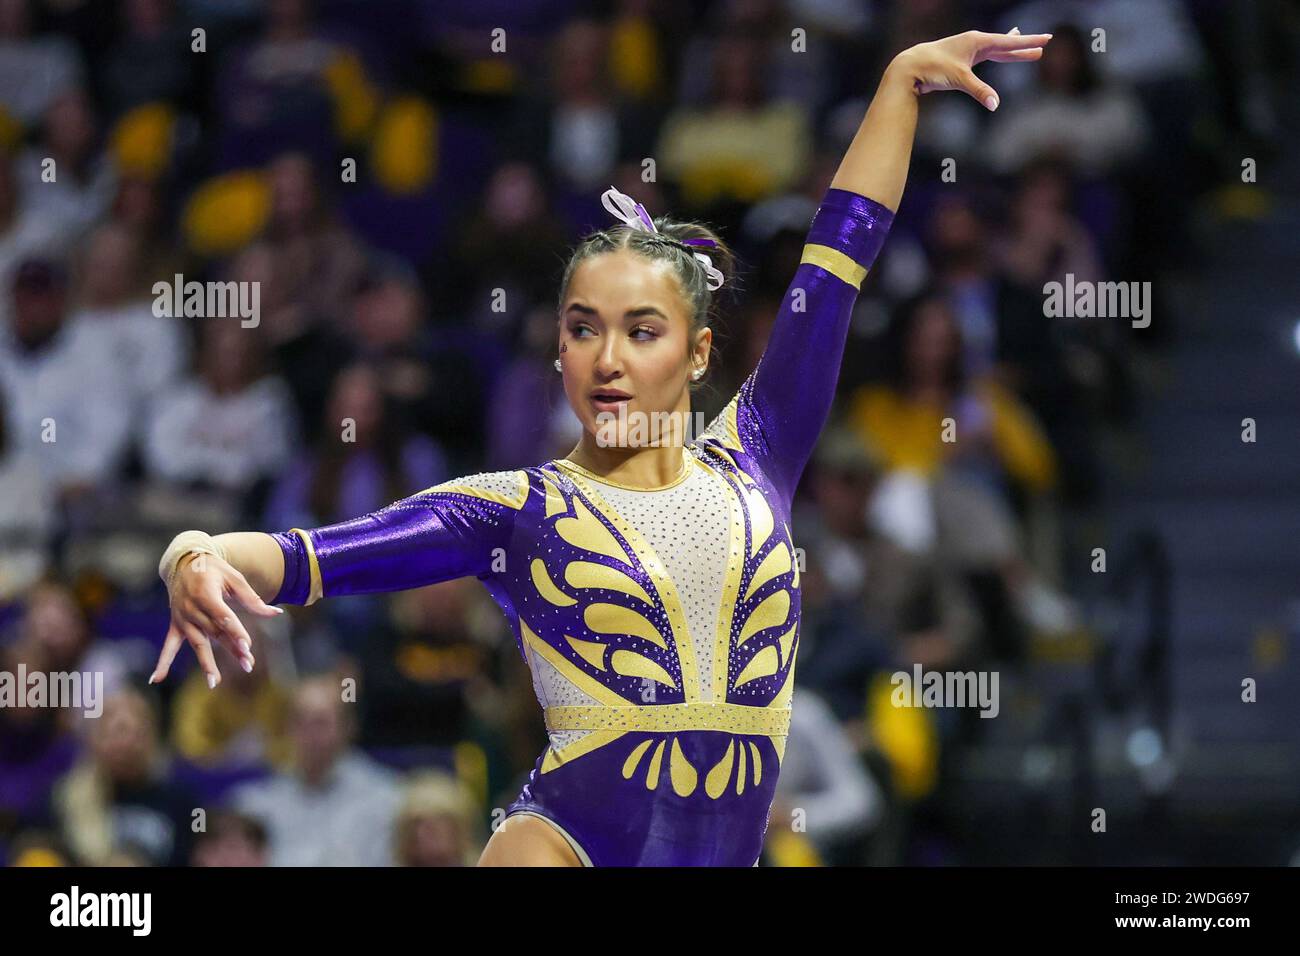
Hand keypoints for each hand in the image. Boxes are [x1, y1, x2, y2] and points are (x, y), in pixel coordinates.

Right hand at [150, 551, 282, 687]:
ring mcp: (182, 618)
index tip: (247, 647)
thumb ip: (253, 599)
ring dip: (207, 663)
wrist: (184, 562)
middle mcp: (191, 609)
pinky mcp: (176, 624)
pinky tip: (157, 680)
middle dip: (232, 649)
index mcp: (206, 594)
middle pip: (215, 633)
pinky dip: (163, 662)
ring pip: (197, 643)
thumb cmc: (214, 570)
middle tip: (248, 664)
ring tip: (214, 683)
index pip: (223, 617)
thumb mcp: (235, 578)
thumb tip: (276, 613)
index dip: (235, 632)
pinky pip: (169, 646)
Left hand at [891, 27, 1052, 110]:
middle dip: (1024, 46)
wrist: (910, 67)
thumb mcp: (959, 79)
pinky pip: (985, 57)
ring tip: (1027, 49)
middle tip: (1043, 45)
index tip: (1046, 39)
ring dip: (1012, 52)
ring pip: (995, 51)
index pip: (1009, 42)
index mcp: (977, 41)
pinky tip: (998, 54)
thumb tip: (995, 105)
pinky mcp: (961, 61)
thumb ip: (979, 91)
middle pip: (1005, 45)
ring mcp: (968, 51)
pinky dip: (995, 56)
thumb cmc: (933, 68)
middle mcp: (974, 42)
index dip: (1028, 42)